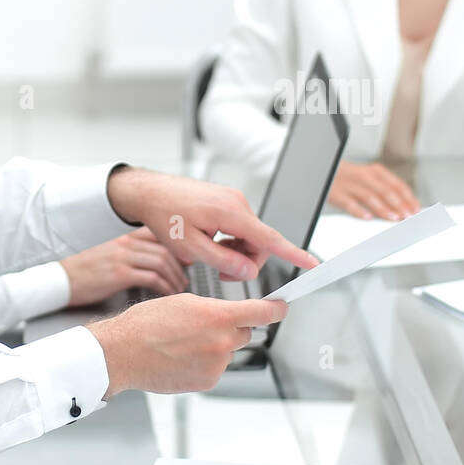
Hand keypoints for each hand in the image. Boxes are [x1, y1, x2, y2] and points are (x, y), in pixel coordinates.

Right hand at [60, 228, 187, 305]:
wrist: (61, 280)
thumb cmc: (85, 271)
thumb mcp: (110, 255)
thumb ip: (131, 254)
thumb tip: (154, 262)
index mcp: (124, 237)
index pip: (159, 236)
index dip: (177, 248)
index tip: (187, 260)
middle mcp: (126, 244)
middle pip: (165, 250)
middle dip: (181, 265)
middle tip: (187, 277)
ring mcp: (123, 257)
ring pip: (162, 262)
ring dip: (175, 277)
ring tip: (180, 289)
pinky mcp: (120, 274)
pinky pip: (152, 278)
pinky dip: (165, 286)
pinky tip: (168, 293)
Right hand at [87, 295, 287, 395]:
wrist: (124, 353)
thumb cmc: (147, 324)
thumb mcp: (185, 302)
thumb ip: (214, 309)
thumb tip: (227, 316)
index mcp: (219, 317)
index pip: (262, 313)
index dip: (276, 309)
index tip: (282, 308)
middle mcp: (222, 342)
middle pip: (244, 333)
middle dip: (231, 329)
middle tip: (203, 327)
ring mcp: (216, 365)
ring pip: (227, 352)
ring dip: (214, 347)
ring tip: (183, 344)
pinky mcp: (207, 381)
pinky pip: (215, 369)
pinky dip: (204, 364)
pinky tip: (182, 358)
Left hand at [106, 166, 317, 282]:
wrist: (150, 193)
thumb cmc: (166, 216)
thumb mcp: (191, 247)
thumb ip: (224, 261)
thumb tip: (250, 272)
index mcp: (232, 213)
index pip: (271, 239)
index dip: (294, 254)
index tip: (313, 264)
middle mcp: (238, 204)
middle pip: (260, 243)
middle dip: (245, 261)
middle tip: (219, 271)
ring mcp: (234, 201)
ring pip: (250, 237)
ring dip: (235, 251)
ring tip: (208, 254)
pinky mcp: (229, 201)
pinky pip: (241, 227)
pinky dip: (230, 240)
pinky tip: (209, 240)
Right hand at [327, 161, 421, 219]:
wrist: (325, 169)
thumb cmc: (352, 177)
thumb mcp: (370, 178)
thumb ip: (385, 190)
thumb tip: (404, 206)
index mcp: (375, 171)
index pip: (396, 185)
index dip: (408, 197)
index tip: (416, 209)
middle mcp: (364, 176)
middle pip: (385, 191)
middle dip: (399, 204)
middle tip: (408, 216)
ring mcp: (350, 185)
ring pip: (370, 197)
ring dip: (383, 208)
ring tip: (393, 218)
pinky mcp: (337, 194)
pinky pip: (349, 203)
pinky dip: (359, 210)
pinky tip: (368, 217)